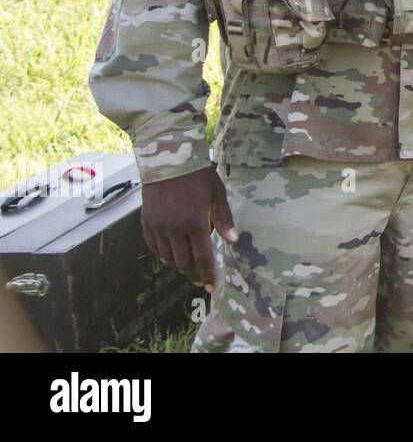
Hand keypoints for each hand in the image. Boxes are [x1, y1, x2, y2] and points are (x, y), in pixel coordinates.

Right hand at [140, 166, 237, 292]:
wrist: (167, 160)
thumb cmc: (197, 175)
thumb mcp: (217, 193)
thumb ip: (223, 219)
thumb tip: (233, 241)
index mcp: (194, 223)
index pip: (202, 257)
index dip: (208, 273)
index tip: (212, 285)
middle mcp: (173, 230)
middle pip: (184, 262)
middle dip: (194, 274)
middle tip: (202, 281)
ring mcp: (158, 227)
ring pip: (168, 257)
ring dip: (179, 266)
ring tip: (189, 270)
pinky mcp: (146, 223)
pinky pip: (154, 247)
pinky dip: (164, 255)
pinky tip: (171, 257)